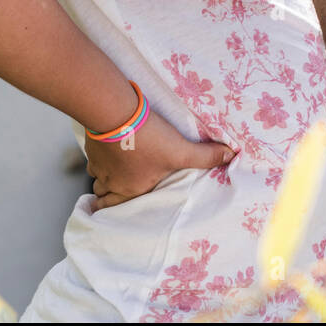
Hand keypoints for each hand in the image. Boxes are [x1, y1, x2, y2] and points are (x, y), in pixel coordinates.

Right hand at [86, 107, 234, 209]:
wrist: (115, 114)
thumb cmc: (149, 138)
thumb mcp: (180, 150)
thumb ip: (206, 156)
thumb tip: (232, 155)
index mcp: (132, 189)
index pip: (118, 209)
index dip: (117, 211)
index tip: (116, 211)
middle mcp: (112, 182)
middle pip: (104, 196)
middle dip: (109, 196)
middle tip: (115, 193)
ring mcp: (100, 164)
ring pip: (98, 177)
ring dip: (105, 176)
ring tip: (115, 171)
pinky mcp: (93, 146)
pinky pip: (94, 158)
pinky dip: (100, 157)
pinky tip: (109, 149)